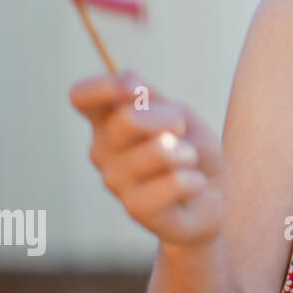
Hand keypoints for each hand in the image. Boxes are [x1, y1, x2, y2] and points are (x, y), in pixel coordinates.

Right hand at [69, 70, 225, 247]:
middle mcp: (102, 151)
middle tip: (181, 132)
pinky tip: (194, 184)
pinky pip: (173, 184)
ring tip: (190, 161)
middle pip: (126, 120)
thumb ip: (152, 99)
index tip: (137, 89)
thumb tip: (130, 82)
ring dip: (187, 153)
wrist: (210, 198)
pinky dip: (194, 180)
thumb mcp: (180, 115)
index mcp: (107, 121)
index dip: (106, 87)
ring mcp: (116, 183)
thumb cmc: (190, 151)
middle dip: (168, 119)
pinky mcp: (137, 210)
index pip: (82, 96)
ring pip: (157, 152)